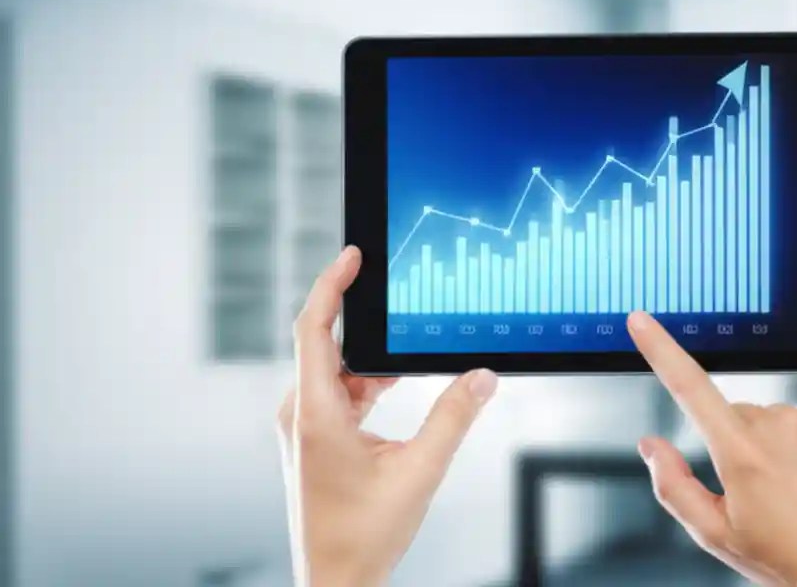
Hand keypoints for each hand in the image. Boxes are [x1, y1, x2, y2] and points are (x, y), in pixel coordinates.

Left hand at [277, 246, 497, 586]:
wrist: (335, 582)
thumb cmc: (364, 537)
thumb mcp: (420, 472)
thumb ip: (454, 419)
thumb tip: (482, 376)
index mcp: (316, 414)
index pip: (315, 329)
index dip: (331, 285)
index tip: (353, 255)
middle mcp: (302, 415)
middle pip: (328, 344)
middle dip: (369, 321)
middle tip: (401, 295)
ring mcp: (306, 429)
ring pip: (339, 372)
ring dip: (375, 360)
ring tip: (415, 350)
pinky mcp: (315, 441)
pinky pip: (341, 394)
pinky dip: (371, 383)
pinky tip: (401, 384)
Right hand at [627, 311, 796, 586]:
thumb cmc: (793, 563)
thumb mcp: (718, 536)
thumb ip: (674, 486)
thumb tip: (651, 447)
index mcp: (742, 453)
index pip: (688, 386)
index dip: (659, 349)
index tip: (641, 321)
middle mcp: (780, 425)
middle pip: (733, 416)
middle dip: (734, 446)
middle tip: (759, 497)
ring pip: (770, 419)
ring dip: (772, 447)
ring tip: (796, 495)